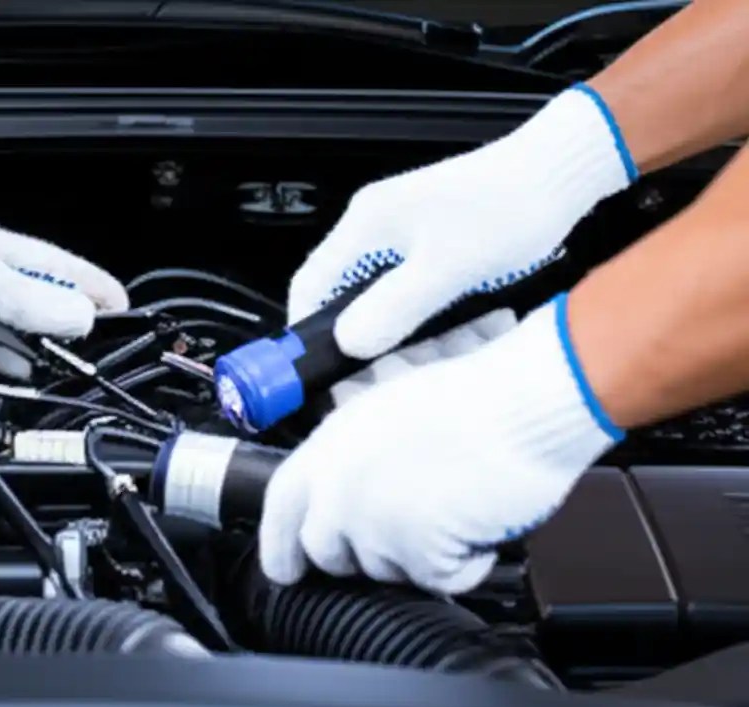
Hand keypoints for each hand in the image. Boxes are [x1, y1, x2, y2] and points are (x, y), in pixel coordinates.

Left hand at [0, 214, 128, 359]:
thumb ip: (28, 301)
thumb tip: (77, 313)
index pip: (58, 264)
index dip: (92, 285)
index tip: (121, 305)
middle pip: (39, 295)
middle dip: (71, 317)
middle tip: (101, 341)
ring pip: (13, 323)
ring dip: (40, 343)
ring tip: (69, 362)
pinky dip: (6, 357)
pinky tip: (21, 368)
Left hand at [259, 295, 624, 594]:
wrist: (521, 403)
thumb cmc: (470, 398)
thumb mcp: (384, 413)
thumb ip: (351, 461)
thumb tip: (344, 498)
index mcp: (327, 446)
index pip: (279, 510)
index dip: (280, 547)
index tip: (287, 568)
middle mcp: (340, 488)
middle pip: (329, 555)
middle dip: (364, 556)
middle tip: (410, 528)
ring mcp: (374, 524)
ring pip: (386, 572)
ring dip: (419, 556)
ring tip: (454, 505)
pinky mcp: (418, 552)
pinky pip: (440, 581)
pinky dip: (466, 564)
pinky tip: (478, 520)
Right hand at [288, 85, 635, 359]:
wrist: (560, 172)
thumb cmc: (510, 205)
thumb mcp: (449, 266)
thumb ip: (394, 307)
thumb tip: (348, 342)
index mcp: (367, 224)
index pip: (310, 285)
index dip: (307, 332)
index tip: (322, 371)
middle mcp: (376, 227)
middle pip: (345, 297)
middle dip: (363, 340)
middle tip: (386, 372)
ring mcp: (404, 234)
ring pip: (383, 299)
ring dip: (404, 332)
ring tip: (438, 353)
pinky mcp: (432, 244)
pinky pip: (412, 293)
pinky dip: (428, 318)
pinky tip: (460, 331)